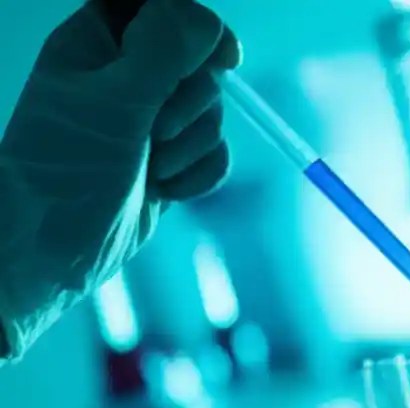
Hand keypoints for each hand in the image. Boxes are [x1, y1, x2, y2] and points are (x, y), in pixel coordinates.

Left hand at [0, 0, 239, 357]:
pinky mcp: (168, 163)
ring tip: (152, 170)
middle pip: (201, 66)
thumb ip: (164, 51)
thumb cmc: (66, 170)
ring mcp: (148, 122)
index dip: (198, 27)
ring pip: (212, 115)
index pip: (163, 8)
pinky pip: (215, 154)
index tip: (225, 58)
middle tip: (155, 131)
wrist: (52, 250)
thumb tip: (207, 20)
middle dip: (192, 106)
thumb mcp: (115, 102)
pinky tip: (168, 191)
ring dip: (192, 147)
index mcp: (99, 44)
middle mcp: (125, 77)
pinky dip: (200, 175)